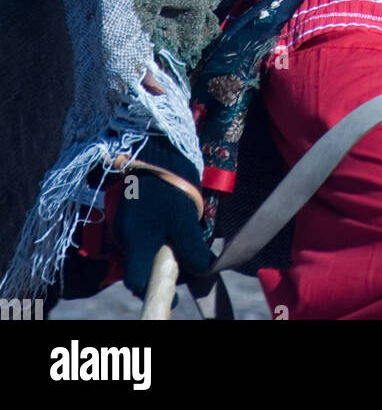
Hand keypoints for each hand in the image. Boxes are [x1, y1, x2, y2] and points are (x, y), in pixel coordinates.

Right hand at [114, 139, 211, 298]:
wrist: (157, 147)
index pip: (137, 281)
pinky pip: (141, 236)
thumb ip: (190, 247)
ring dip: (159, 252)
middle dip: (159, 270)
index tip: (174, 290)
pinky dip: (156, 237)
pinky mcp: (129, 212)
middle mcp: (124, 235)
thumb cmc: (171, 183)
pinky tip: (171, 226)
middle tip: (183, 260)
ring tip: (180, 237)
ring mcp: (125, 223)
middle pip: (139, 268)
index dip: (154, 289)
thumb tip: (201, 270)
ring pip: (141, 251)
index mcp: (136, 240)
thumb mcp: (184, 216)